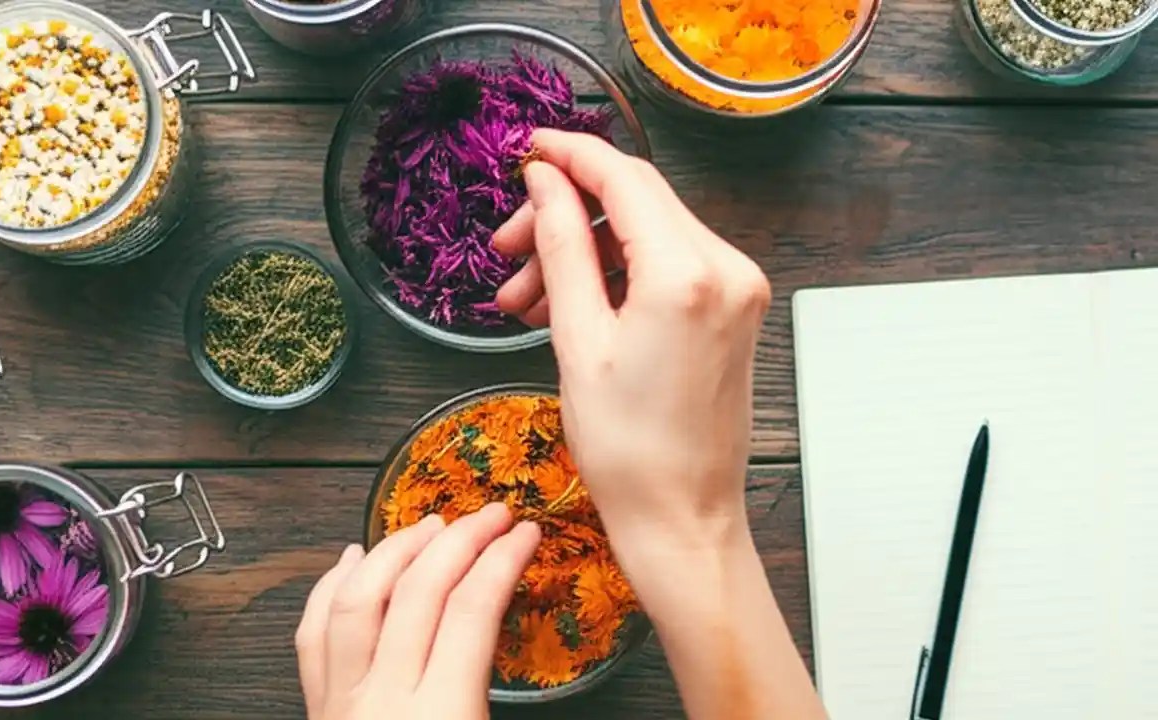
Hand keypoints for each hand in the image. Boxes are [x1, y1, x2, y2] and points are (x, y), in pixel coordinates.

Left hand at [295, 503, 540, 719]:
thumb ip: (496, 688)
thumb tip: (509, 619)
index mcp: (443, 714)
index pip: (473, 611)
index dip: (502, 560)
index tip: (524, 533)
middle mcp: (384, 698)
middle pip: (418, 592)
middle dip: (460, 540)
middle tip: (491, 515)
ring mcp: (341, 700)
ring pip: (356, 600)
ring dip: (395, 550)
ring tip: (430, 526)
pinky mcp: (315, 708)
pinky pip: (313, 634)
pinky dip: (331, 586)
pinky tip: (352, 558)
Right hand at [494, 129, 771, 560]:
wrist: (682, 518)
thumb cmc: (629, 450)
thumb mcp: (578, 341)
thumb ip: (562, 248)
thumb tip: (546, 182)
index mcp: (687, 274)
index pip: (624, 178)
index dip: (569, 155)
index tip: (527, 149)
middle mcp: (727, 269)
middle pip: (635, 201)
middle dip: (565, 215)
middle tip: (508, 250)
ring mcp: (737, 289)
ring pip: (646, 233)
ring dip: (583, 250)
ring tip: (524, 298)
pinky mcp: (732, 310)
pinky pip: (666, 265)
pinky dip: (615, 275)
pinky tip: (565, 306)